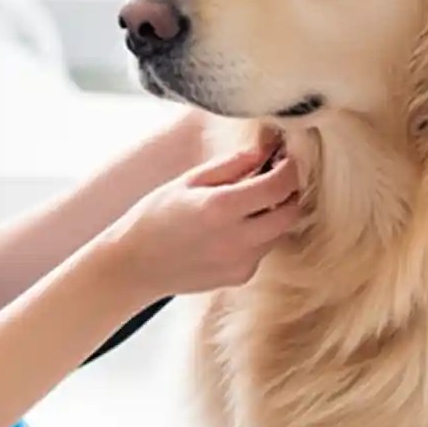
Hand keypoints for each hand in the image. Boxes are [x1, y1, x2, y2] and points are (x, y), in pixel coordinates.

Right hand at [100, 143, 302, 299]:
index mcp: (221, 207)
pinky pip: (263, 250)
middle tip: (276, 178)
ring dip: (274, 214)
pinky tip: (231, 229)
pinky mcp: (240, 276)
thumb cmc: (155, 216)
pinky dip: (258, 235)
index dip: (290, 168)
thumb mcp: (187, 181)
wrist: (135, 265)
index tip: (286, 157)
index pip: (279, 185)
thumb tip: (264, 150)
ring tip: (248, 203)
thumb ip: (230, 165)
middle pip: (291, 212)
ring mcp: (241, 262)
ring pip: (280, 232)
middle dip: (289, 192)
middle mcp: (237, 238)